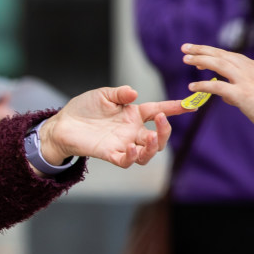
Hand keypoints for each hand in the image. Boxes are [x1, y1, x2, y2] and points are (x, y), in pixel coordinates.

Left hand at [38, 86, 187, 168]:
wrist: (63, 124)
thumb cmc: (84, 108)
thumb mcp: (103, 95)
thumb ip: (119, 94)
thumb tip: (134, 93)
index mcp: (133, 114)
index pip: (158, 110)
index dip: (174, 108)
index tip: (189, 104)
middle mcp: (131, 131)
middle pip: (159, 136)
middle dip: (165, 130)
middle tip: (161, 119)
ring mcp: (123, 144)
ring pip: (147, 153)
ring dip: (154, 147)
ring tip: (152, 138)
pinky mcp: (110, 154)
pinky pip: (126, 161)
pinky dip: (132, 157)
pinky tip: (132, 149)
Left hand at [181, 43, 253, 138]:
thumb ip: (240, 90)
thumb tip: (223, 95)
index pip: (229, 55)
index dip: (212, 52)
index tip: (198, 52)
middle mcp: (250, 70)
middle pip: (222, 55)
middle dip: (202, 50)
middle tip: (185, 48)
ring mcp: (247, 81)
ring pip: (219, 64)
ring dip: (201, 59)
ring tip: (185, 59)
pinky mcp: (243, 94)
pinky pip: (218, 86)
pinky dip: (204, 85)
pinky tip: (193, 86)